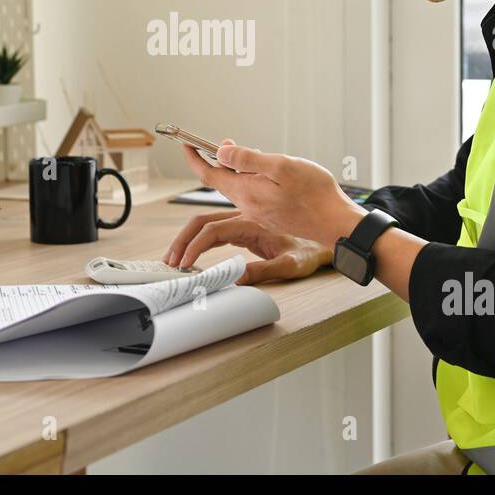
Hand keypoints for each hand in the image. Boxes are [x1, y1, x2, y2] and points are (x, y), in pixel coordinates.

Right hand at [164, 210, 333, 284]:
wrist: (325, 237)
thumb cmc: (310, 251)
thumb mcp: (291, 265)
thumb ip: (265, 270)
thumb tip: (236, 278)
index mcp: (252, 222)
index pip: (214, 231)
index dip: (195, 246)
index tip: (183, 264)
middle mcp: (245, 216)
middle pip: (203, 221)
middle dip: (183, 239)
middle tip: (169, 260)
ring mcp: (244, 220)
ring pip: (207, 222)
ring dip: (188, 237)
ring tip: (175, 257)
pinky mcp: (246, 226)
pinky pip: (217, 228)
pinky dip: (200, 238)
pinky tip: (193, 251)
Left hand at [181, 139, 365, 246]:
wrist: (336, 224)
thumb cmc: (315, 194)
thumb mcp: (281, 167)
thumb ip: (249, 160)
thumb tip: (222, 151)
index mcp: (246, 192)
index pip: (209, 174)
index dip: (195, 158)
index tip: (186, 144)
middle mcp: (248, 205)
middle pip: (220, 182)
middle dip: (212, 163)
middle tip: (214, 145)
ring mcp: (259, 212)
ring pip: (236, 188)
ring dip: (232, 171)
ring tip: (238, 154)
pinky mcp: (271, 216)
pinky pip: (250, 195)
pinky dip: (247, 181)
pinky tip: (260, 174)